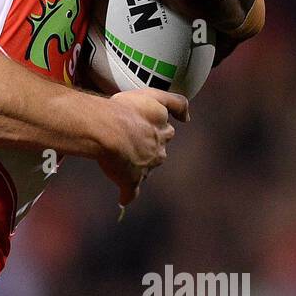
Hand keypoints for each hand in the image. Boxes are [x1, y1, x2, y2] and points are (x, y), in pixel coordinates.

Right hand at [94, 89, 188, 205]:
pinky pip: (131, 191)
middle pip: (158, 151)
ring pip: (146, 169)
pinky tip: (124, 200)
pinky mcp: (131, 180)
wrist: (107, 130)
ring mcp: (145, 167)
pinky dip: (127, 195)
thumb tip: (188, 119)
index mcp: (161, 131)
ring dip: (138, 166)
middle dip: (149, 148)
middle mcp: (157, 150)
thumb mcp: (154, 96)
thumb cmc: (125, 111)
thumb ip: (176, 103)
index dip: (155, 130)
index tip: (146, 129)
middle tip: (132, 142)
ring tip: (122, 163)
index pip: (164, 132)